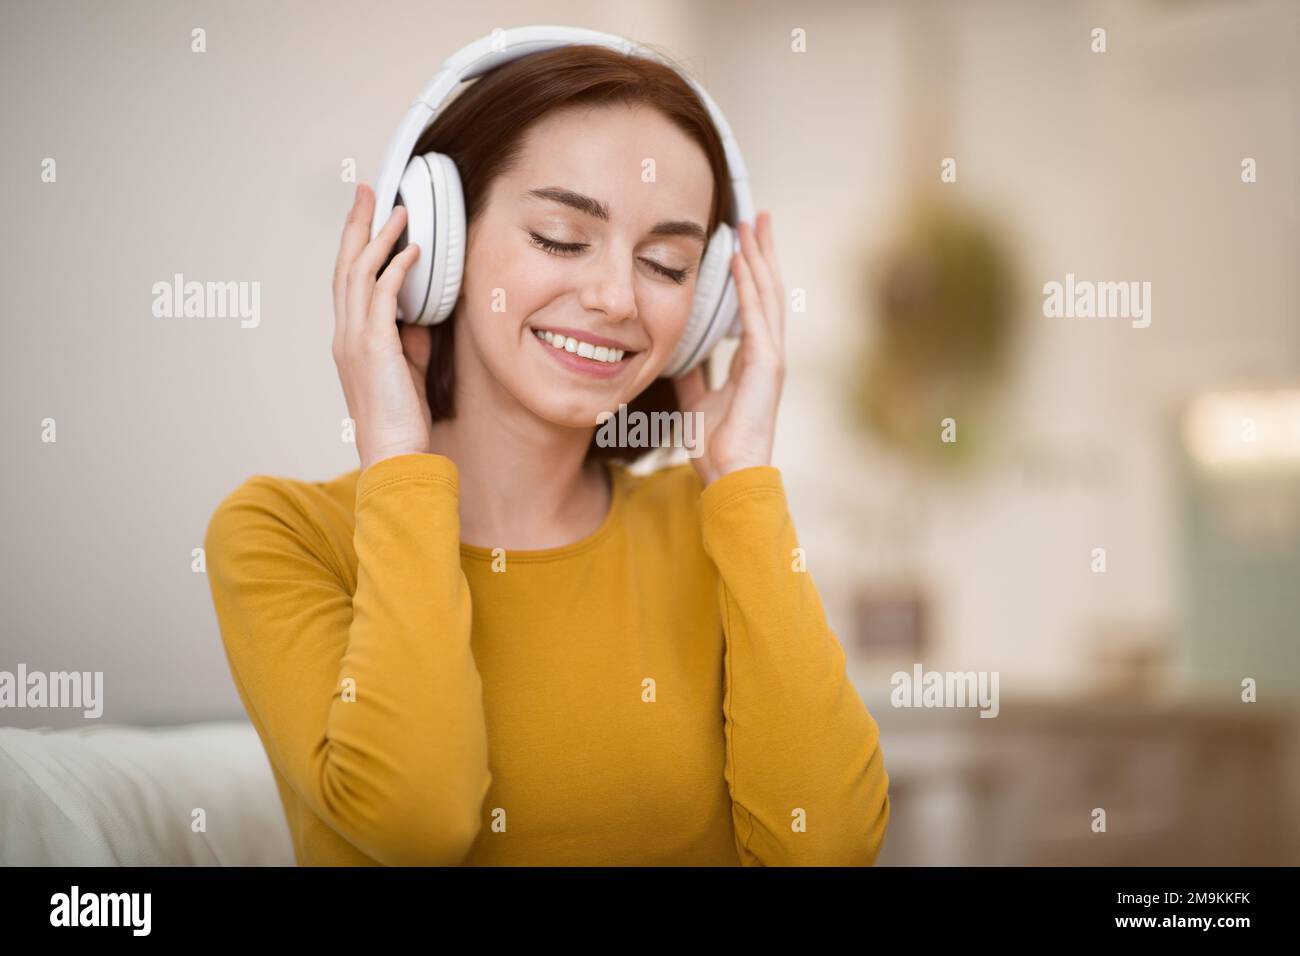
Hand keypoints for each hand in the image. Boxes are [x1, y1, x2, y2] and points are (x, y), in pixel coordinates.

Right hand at [332, 183, 434, 472]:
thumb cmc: (401, 420)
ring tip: (397, 209)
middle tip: (366, 190)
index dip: (355, 245)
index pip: (347, 281)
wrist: (393, 455)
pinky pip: (382, 297)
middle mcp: (345, 334)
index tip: (366, 215)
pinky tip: (412, 250)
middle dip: (356, 224)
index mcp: (349, 339)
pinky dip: (396, 269)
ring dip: (379, 238)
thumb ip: (408, 339)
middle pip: (345, 265)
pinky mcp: (373, 348)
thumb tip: (421, 314)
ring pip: (359, 274)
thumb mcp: (406, 370)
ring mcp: (355, 339)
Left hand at [674, 212, 785, 485]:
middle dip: (762, 252)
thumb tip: (678, 352)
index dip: (750, 271)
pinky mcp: (767, 366)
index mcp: (753, 359)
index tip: (742, 241)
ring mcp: (771, 358)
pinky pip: (757, 316)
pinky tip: (742, 260)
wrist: (729, 477)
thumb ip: (692, 373)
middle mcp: (767, 353)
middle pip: (767, 291)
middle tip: (756, 216)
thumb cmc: (715, 445)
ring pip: (767, 296)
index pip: (753, 304)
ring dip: (760, 258)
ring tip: (753, 224)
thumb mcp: (694, 399)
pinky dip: (749, 286)